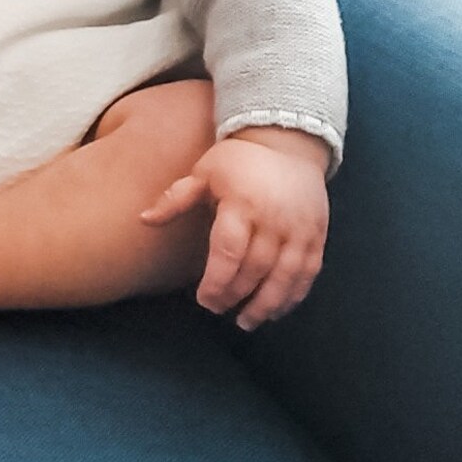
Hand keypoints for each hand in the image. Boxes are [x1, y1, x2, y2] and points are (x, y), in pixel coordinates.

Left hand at [140, 128, 329, 330]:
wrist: (287, 140)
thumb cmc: (237, 160)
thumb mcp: (204, 172)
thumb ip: (176, 198)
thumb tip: (144, 220)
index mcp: (242, 203)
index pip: (229, 251)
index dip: (217, 281)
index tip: (204, 300)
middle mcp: (274, 218)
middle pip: (256, 268)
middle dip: (236, 295)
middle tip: (219, 310)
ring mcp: (300, 228)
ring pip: (285, 276)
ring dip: (267, 304)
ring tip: (247, 322)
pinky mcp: (317, 234)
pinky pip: (308, 271)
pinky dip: (294, 295)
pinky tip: (277, 309)